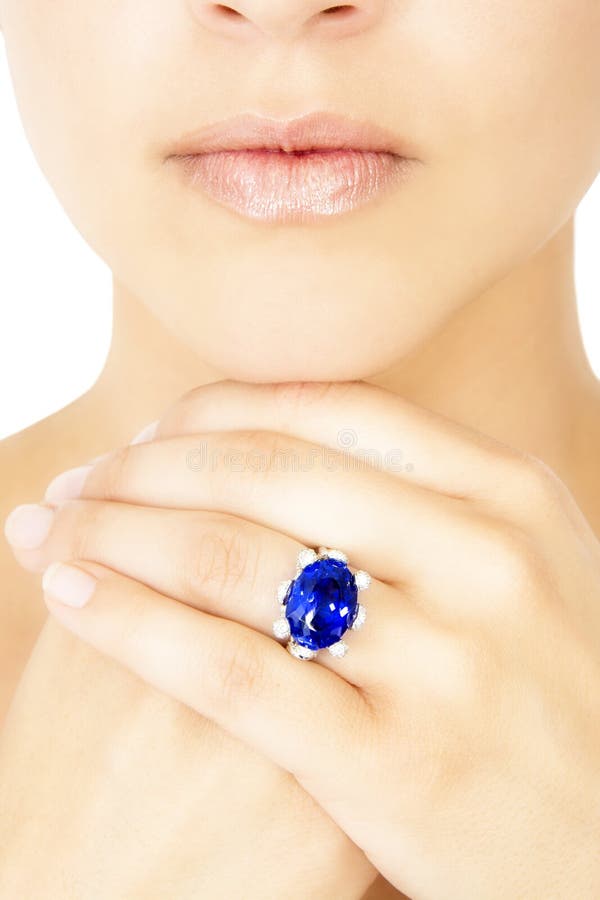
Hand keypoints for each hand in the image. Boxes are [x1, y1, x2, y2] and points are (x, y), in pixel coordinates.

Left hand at [9, 379, 599, 898]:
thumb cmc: (541, 696)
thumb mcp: (515, 569)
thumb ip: (419, 500)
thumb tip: (276, 436)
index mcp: (510, 496)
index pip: (329, 412)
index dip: (214, 412)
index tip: (147, 434)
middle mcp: (484, 558)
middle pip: (264, 471)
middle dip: (142, 466)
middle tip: (79, 482)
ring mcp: (445, 660)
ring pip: (232, 557)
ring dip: (116, 531)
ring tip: (54, 528)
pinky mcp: (396, 763)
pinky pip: (230, 670)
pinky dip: (131, 622)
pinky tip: (71, 597)